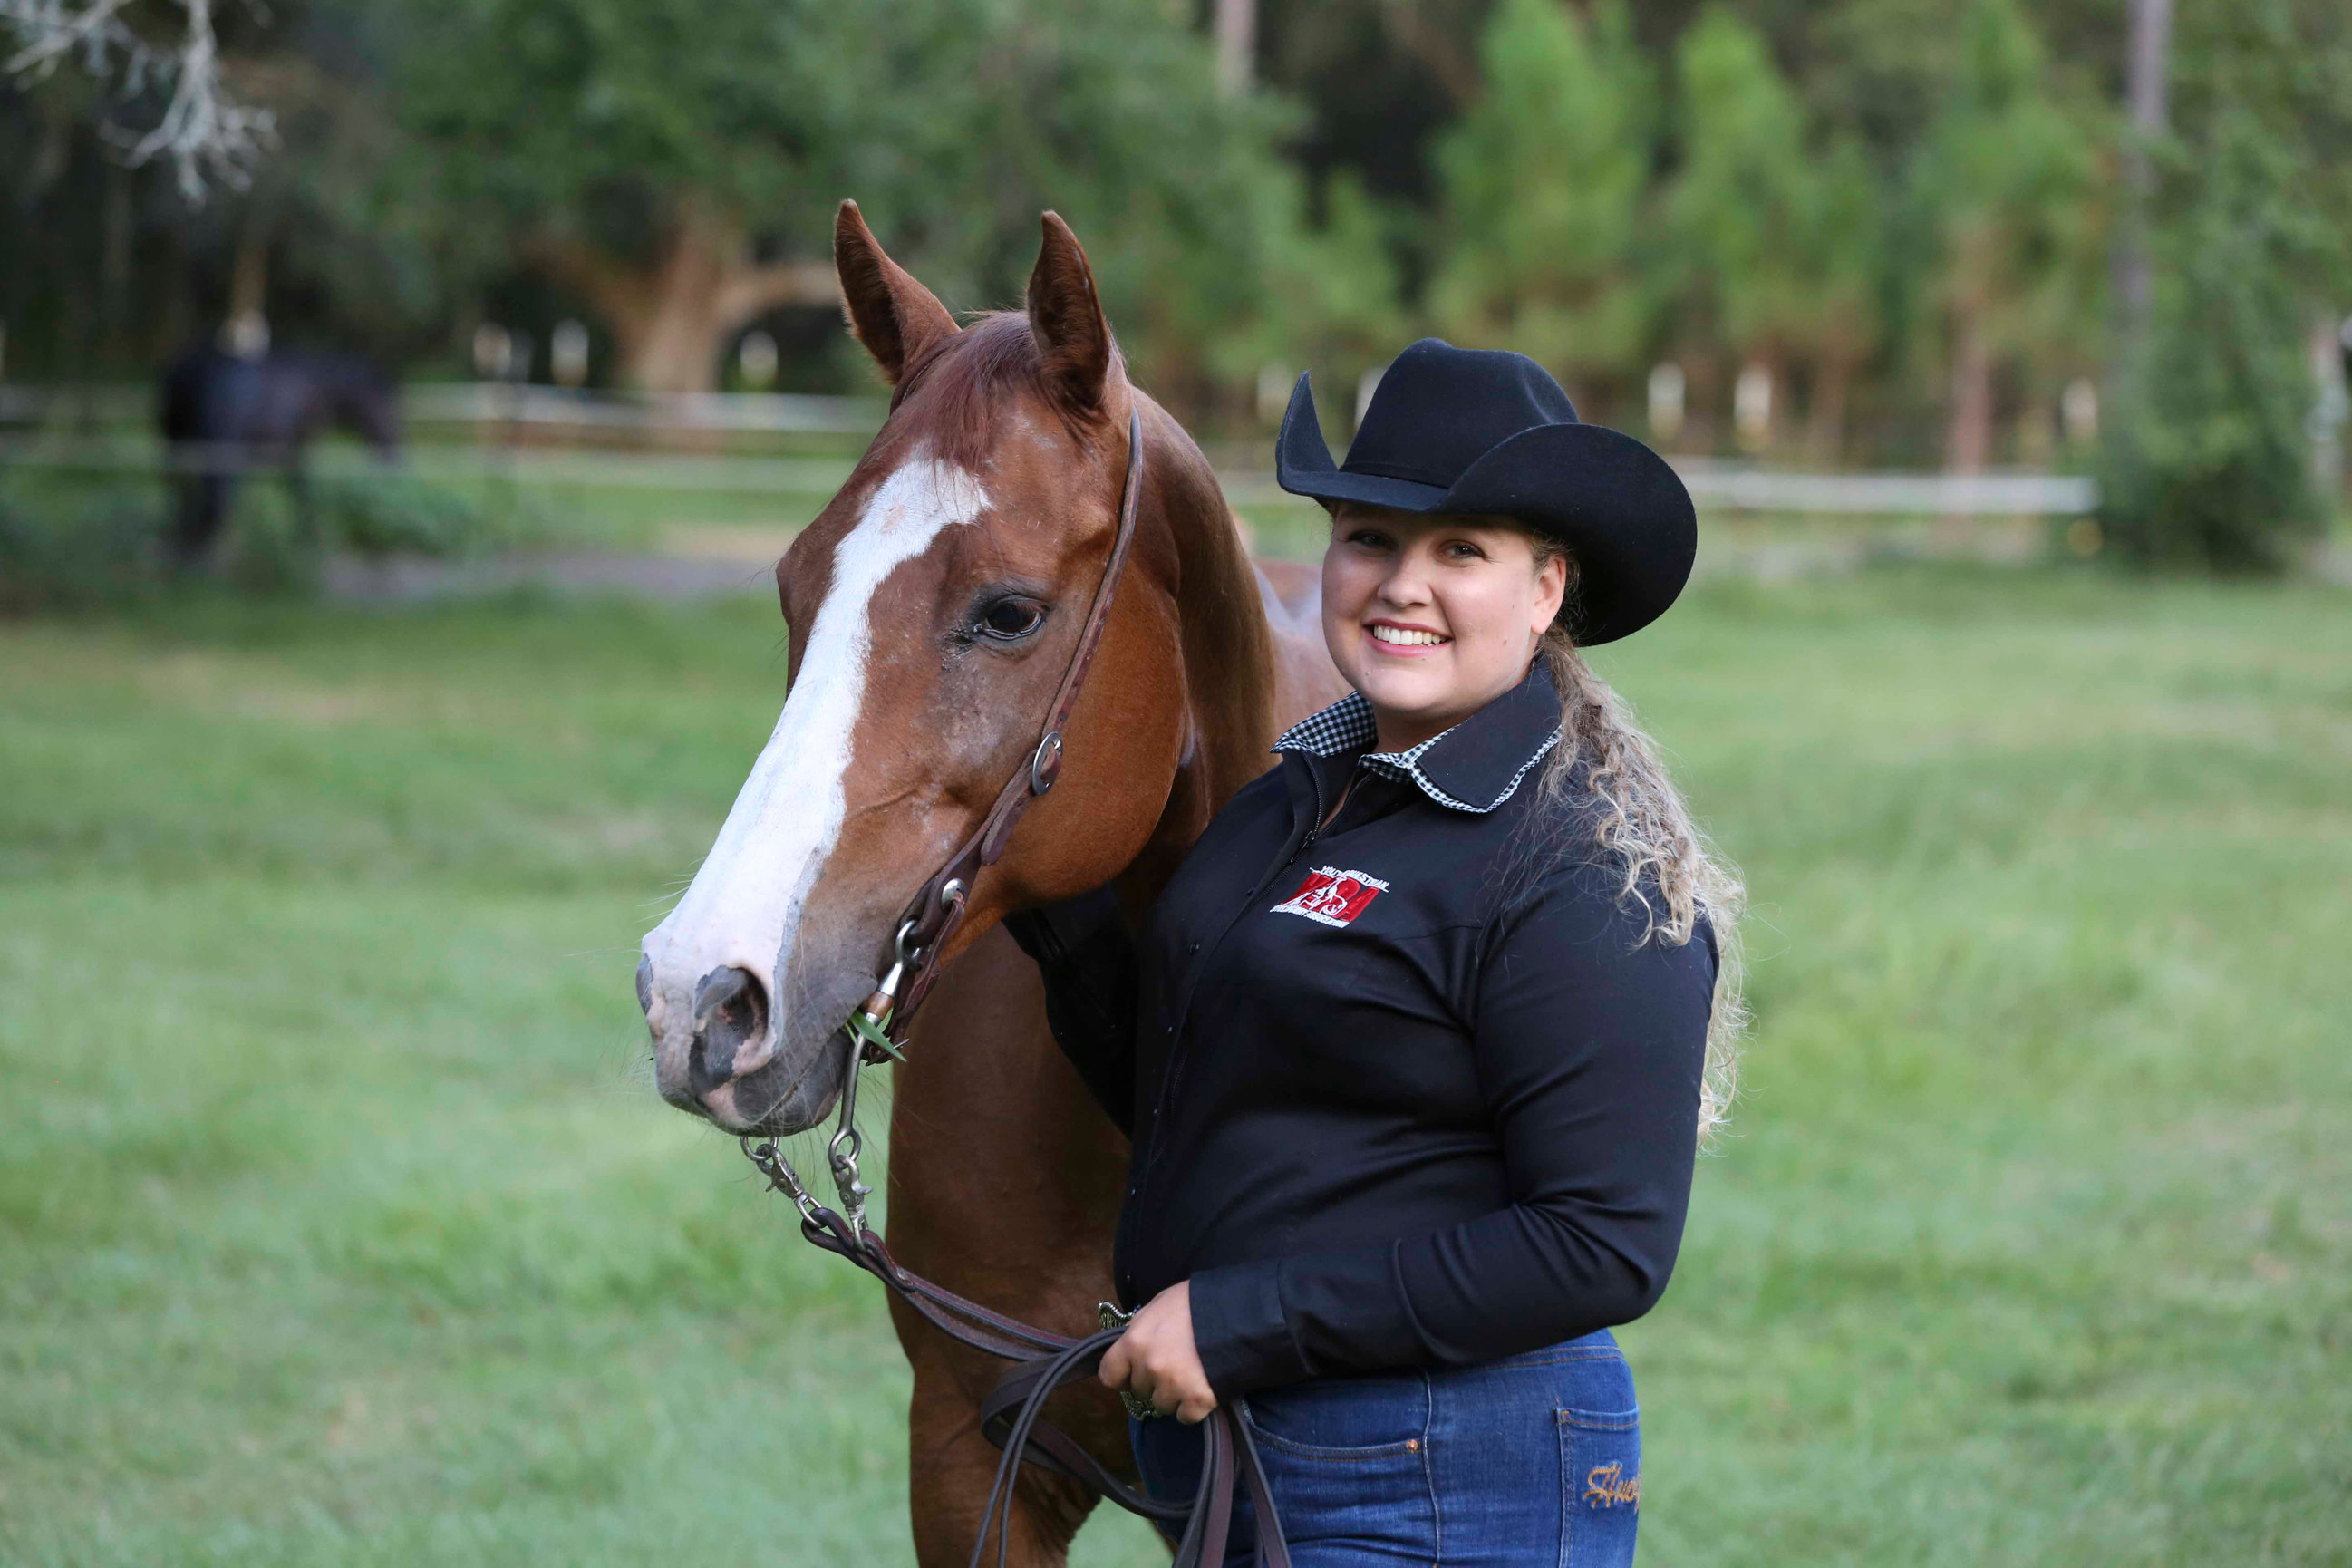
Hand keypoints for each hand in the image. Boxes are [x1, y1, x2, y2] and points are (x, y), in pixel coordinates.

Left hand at [1099, 1280, 1216, 1423]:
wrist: (1240, 1314)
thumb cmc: (1197, 1303)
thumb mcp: (1160, 1304)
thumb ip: (1141, 1327)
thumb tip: (1131, 1342)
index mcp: (1135, 1341)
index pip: (1109, 1374)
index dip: (1120, 1374)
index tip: (1130, 1374)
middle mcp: (1149, 1367)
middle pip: (1139, 1390)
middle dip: (1152, 1381)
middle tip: (1173, 1365)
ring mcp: (1173, 1386)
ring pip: (1161, 1405)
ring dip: (1173, 1395)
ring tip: (1191, 1374)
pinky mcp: (1197, 1401)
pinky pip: (1185, 1417)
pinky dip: (1192, 1407)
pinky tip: (1202, 1388)